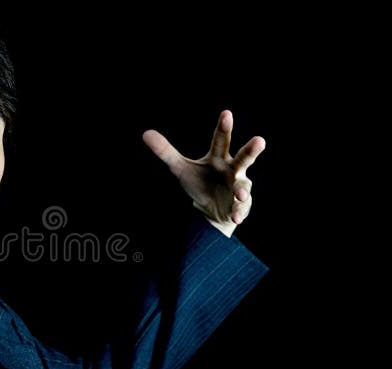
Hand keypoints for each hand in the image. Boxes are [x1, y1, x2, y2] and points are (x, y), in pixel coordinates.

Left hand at [142, 110, 265, 237]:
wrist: (210, 209)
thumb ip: (166, 152)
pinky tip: (235, 218)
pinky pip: (241, 209)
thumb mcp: (180, 168)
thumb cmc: (200, 182)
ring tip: (239, 195)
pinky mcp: (240, 206)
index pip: (221, 140)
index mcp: (219, 157)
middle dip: (251, 150)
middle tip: (260, 140)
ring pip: (244, 186)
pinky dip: (238, 212)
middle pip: (244, 158)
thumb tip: (145, 133)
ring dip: (242, 190)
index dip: (224, 127)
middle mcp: (233, 169)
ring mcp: (239, 187)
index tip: (226, 113)